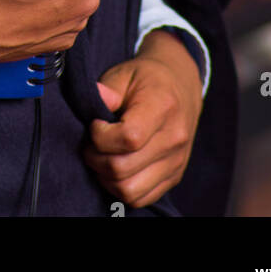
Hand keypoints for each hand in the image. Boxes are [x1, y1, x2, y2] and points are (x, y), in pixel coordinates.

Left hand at [82, 28, 203, 207]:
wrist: (180, 85)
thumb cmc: (146, 79)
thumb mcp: (124, 73)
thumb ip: (107, 88)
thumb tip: (97, 100)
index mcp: (162, 107)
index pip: (129, 138)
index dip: (101, 136)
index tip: (95, 124)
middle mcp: (174, 138)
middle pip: (123, 168)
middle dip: (95, 158)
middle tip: (90, 143)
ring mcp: (176, 161)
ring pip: (129, 190)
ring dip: (105, 177)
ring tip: (100, 156)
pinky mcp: (174, 176)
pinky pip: (141, 198)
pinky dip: (120, 189)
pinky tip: (114, 168)